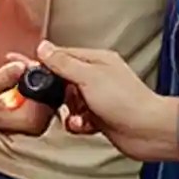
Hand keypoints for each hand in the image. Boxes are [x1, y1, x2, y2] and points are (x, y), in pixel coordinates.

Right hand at [0, 61, 53, 140]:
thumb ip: (0, 81)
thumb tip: (22, 66)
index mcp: (32, 121)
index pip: (49, 85)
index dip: (35, 68)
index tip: (17, 60)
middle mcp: (41, 122)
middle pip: (52, 84)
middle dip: (34, 65)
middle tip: (13, 58)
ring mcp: (40, 117)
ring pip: (47, 83)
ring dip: (31, 68)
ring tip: (12, 61)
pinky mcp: (36, 110)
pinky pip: (41, 86)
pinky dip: (29, 74)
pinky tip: (14, 68)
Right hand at [34, 41, 178, 162]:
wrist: (147, 131)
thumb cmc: (126, 101)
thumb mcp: (89, 77)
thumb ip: (64, 62)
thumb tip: (44, 47)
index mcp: (97, 60)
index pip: (63, 55)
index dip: (45, 63)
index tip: (31, 71)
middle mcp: (98, 77)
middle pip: (64, 80)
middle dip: (57, 93)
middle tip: (57, 100)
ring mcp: (99, 97)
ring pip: (69, 102)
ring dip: (68, 111)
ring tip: (75, 115)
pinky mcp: (100, 117)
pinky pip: (78, 118)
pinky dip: (77, 123)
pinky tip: (83, 125)